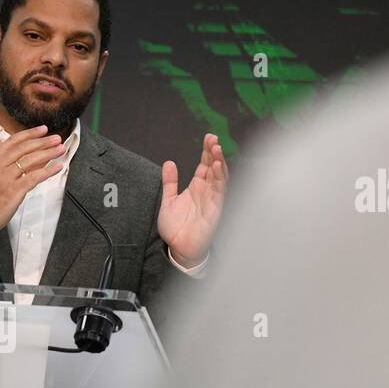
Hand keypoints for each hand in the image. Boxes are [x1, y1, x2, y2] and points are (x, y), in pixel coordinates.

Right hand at [0, 125, 67, 234]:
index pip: (13, 141)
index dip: (29, 133)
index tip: (43, 129)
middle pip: (24, 149)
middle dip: (42, 142)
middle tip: (56, 138)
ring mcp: (6, 179)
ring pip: (30, 161)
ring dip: (48, 153)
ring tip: (60, 149)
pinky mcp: (13, 191)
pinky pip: (34, 178)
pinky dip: (48, 171)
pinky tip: (57, 167)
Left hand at [158, 133, 228, 267]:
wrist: (178, 249)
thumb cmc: (176, 228)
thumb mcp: (168, 201)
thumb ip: (169, 182)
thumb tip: (168, 163)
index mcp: (196, 187)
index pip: (204, 165)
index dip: (206, 151)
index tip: (207, 138)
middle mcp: (206, 191)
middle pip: (214, 167)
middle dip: (214, 152)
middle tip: (213, 138)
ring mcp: (212, 200)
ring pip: (220, 177)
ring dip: (219, 162)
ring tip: (216, 148)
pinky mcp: (215, 209)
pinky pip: (220, 191)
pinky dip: (220, 178)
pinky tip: (218, 167)